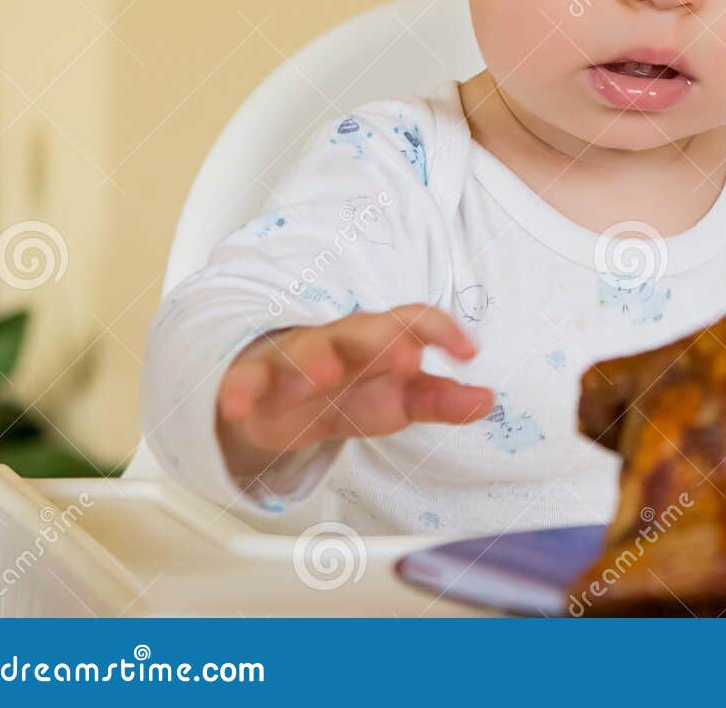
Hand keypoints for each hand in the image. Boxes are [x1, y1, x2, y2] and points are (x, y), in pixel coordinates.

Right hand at [215, 304, 494, 481]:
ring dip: (313, 359)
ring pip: (303, 349)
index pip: (414, 321)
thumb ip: (440, 399)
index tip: (469, 350)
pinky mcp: (256, 380)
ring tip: (322, 375)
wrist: (286, 400)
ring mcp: (295, 357)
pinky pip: (246, 380)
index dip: (442, 331)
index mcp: (381, 338)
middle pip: (361, 329)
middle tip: (404, 353)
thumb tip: (487, 400)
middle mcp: (340, 340)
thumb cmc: (352, 389)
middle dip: (381, 337)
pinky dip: (240, 390)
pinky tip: (237, 403)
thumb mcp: (398, 399)